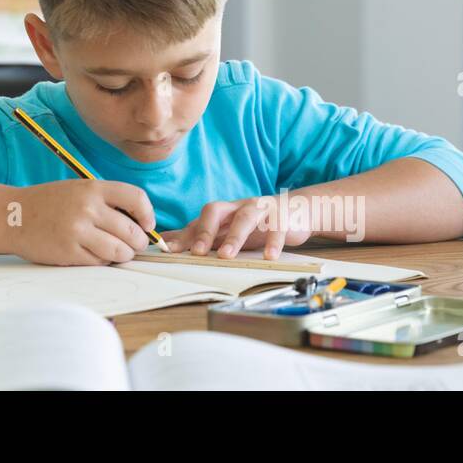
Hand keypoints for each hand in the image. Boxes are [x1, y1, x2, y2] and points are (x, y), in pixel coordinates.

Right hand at [10, 180, 154, 265]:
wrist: (14, 216)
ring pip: (120, 251)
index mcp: (93, 188)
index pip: (137, 199)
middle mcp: (88, 208)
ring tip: (114, 251)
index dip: (148, 215)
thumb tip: (140, 223)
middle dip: (138, 242)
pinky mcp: (69, 252)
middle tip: (133, 244)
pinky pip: (100, 262)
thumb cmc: (50, 203)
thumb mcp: (79, 189)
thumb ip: (107, 202)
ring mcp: (78, 231)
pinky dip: (102, 261)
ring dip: (122, 255)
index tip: (146, 225)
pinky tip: (92, 253)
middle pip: (132, 232)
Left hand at [161, 196, 313, 259]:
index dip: (183, 235)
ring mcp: (259, 208)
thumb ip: (201, 236)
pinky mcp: (281, 215)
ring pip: (245, 217)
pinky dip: (273, 241)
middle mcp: (237, 207)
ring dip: (235, 236)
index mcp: (222, 212)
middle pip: (215, 210)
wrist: (296, 210)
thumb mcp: (228, 230)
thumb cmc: (256, 223)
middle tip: (197, 252)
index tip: (168, 250)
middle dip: (204, 230)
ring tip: (227, 255)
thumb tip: (167, 243)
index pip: (197, 220)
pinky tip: (269, 256)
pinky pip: (277, 226)